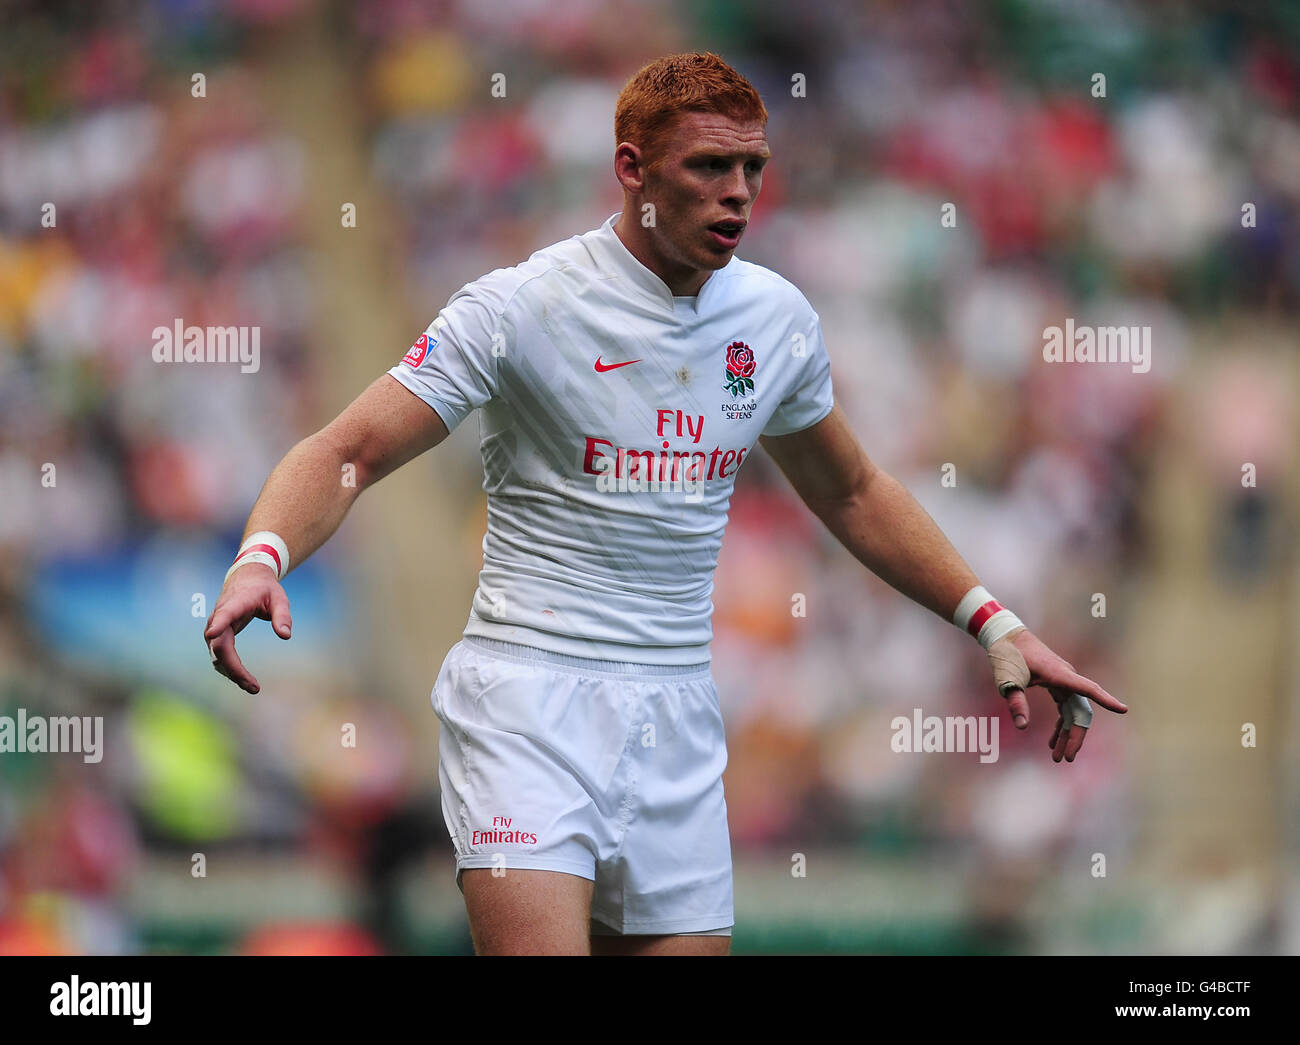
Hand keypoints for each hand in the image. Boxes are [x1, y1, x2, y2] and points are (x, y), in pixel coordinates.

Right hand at [203, 563, 291, 692]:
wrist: (247, 578)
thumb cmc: (265, 588)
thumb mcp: (279, 598)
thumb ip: (283, 616)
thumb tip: (285, 635)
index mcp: (235, 604)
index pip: (224, 615)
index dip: (218, 624)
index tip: (212, 633)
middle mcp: (219, 617)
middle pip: (220, 646)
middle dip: (234, 669)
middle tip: (254, 687)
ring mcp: (215, 627)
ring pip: (218, 655)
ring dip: (232, 673)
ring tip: (253, 687)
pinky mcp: (217, 635)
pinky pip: (220, 655)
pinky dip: (230, 669)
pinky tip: (244, 680)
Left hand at [985, 627, 1126, 762]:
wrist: (1006, 636)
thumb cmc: (1008, 654)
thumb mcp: (1008, 678)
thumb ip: (1015, 701)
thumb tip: (1022, 726)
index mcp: (1060, 674)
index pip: (1089, 689)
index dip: (1106, 700)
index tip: (1123, 709)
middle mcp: (1067, 678)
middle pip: (1080, 711)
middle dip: (1075, 737)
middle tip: (1065, 759)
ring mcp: (1064, 681)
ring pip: (1073, 713)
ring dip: (1066, 735)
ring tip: (1057, 757)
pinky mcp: (1057, 684)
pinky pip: (1065, 709)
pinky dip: (1060, 726)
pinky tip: (1052, 742)